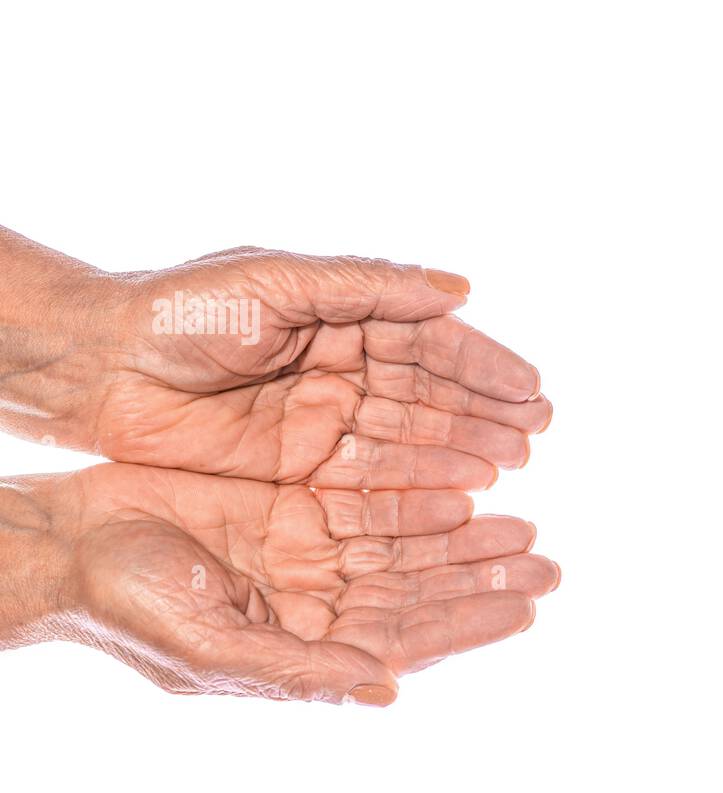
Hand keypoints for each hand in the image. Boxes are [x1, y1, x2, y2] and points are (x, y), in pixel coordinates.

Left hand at [0, 236, 551, 486]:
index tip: (531, 388)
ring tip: (511, 467)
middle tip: (537, 434)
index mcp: (342, 318)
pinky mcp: (300, 470)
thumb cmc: (182, 311)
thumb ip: (369, 286)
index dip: (482, 365)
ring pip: (409, 441)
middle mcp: (342, 371)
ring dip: (463, 452)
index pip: (429, 344)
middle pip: (430, 397)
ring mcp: (324, 424)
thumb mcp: (277, 282)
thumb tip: (458, 290)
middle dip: (485, 414)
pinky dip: (418, 488)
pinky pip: (372, 482)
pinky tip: (460, 496)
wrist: (100, 368)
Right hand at [21, 463, 559, 703]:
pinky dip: (416, 497)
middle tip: (544, 561)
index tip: (526, 606)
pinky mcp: (291, 505)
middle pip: (420, 588)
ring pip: (405, 545)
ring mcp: (307, 550)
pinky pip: (369, 499)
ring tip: (519, 524)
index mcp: (308, 643)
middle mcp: (317, 600)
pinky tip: (460, 489)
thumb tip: (387, 689)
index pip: (409, 635)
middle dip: (483, 577)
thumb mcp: (213, 647)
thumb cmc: (128, 606)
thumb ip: (303, 669)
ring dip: (462, 538)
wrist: (67, 543)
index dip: (469, 621)